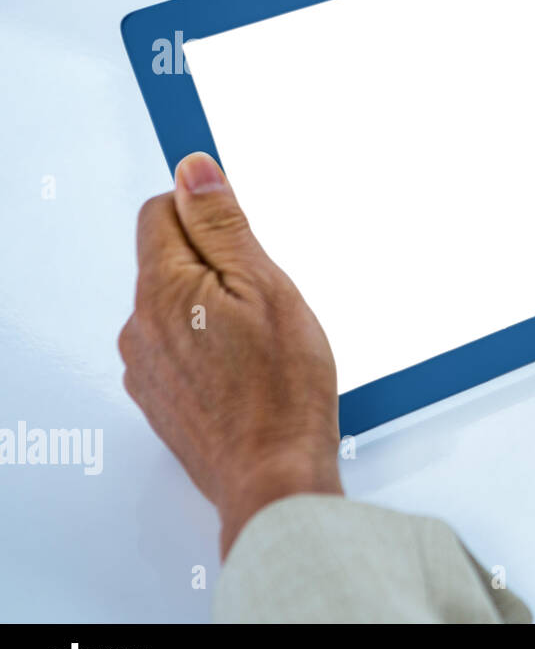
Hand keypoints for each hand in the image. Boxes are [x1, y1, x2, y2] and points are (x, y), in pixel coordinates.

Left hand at [119, 152, 341, 556]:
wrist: (275, 475)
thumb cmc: (281, 391)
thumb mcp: (266, 287)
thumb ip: (223, 226)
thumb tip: (194, 173)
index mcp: (161, 289)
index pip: (161, 211)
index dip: (208, 214)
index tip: (243, 237)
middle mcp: (139, 326)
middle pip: (171, 259)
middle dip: (219, 265)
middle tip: (266, 299)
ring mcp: (145, 367)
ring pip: (178, 305)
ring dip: (214, 308)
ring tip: (262, 343)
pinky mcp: (159, 398)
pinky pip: (180, 347)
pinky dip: (210, 347)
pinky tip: (249, 370)